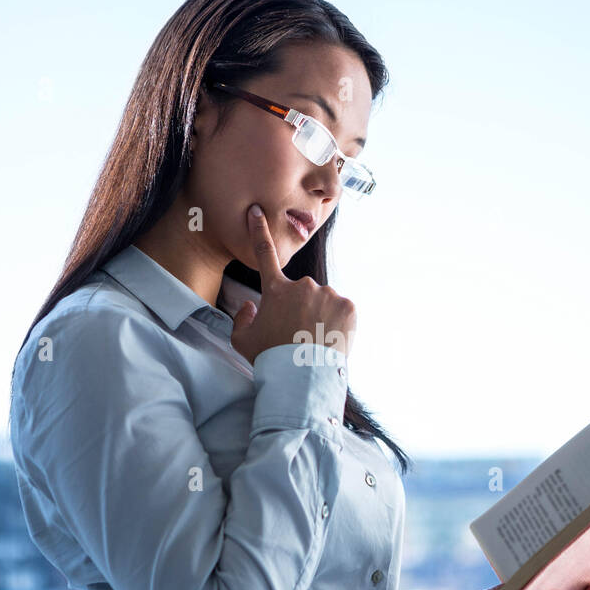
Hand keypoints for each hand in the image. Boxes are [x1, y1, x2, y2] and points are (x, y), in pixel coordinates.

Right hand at [229, 203, 356, 365]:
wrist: (302, 378)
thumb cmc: (270, 360)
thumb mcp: (242, 341)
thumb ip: (241, 318)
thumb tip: (251, 305)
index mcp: (276, 290)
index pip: (264, 254)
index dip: (260, 231)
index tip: (258, 211)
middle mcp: (302, 286)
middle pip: (302, 293)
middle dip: (302, 308)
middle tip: (299, 336)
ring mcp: (328, 294)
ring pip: (324, 301)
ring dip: (321, 316)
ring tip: (315, 342)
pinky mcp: (348, 307)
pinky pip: (342, 311)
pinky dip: (338, 324)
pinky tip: (329, 340)